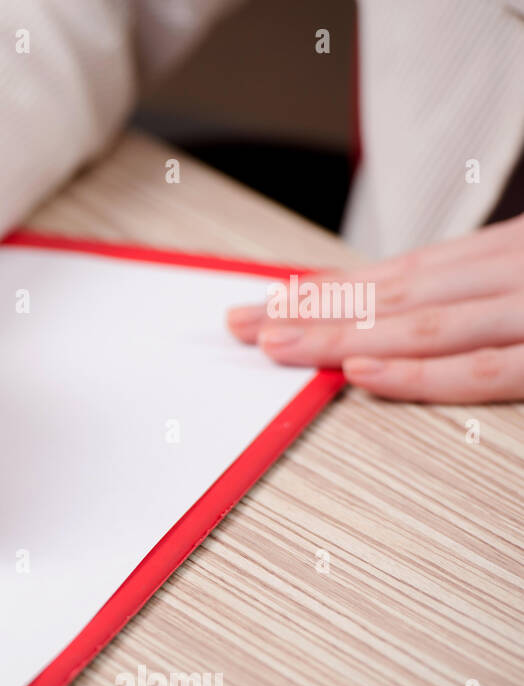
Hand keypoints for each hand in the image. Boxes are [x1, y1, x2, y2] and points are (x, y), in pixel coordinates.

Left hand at [227, 213, 523, 401]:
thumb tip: (419, 308)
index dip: (333, 288)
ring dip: (341, 336)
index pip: (406, 272)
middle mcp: (514, 273)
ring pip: (423, 325)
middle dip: (311, 310)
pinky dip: (419, 371)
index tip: (275, 301)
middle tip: (246, 323)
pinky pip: (482, 368)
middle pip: (396, 294)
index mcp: (511, 254)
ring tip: (276, 344)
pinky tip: (361, 372)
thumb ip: (488, 287)